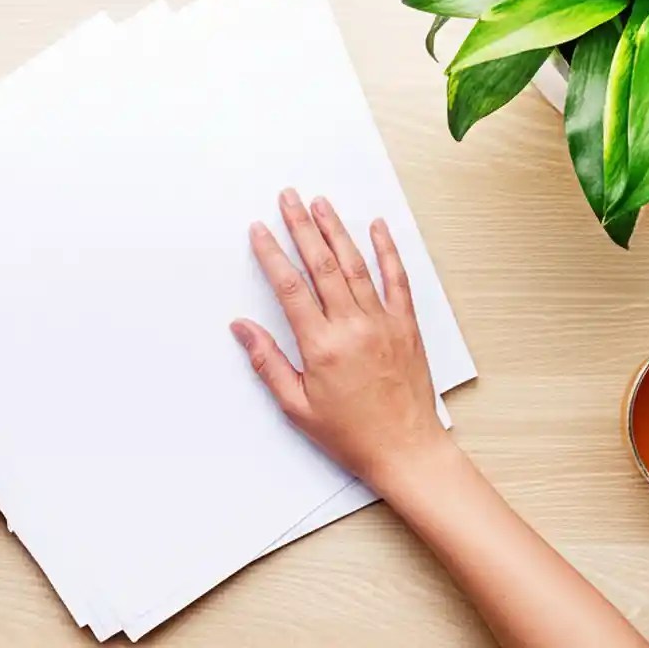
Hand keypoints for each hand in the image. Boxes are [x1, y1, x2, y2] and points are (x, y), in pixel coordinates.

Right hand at [230, 189, 450, 488]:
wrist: (406, 450)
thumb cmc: (351, 435)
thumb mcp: (297, 406)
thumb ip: (268, 362)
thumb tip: (242, 328)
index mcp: (321, 346)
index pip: (290, 287)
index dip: (272, 254)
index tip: (259, 230)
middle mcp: (352, 326)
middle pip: (321, 264)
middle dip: (301, 227)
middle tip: (288, 198)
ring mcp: (382, 322)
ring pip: (355, 264)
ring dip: (336, 230)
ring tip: (320, 204)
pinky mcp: (406, 325)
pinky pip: (396, 279)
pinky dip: (387, 250)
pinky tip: (377, 227)